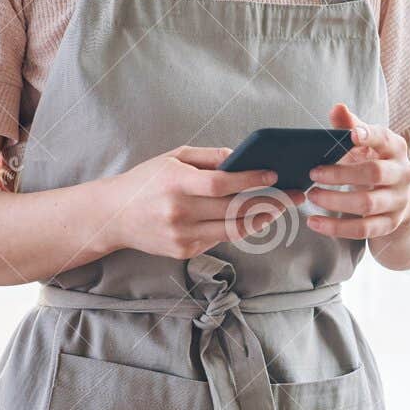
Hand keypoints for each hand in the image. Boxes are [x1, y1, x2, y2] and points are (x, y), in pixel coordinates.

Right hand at [103, 145, 304, 258]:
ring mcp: (182, 235)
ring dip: (263, 219)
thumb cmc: (146, 180)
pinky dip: (239, 228)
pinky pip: (220, 239)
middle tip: (296, 194)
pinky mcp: (184, 251)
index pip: (222, 184)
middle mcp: (179, 212)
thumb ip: (208, 157)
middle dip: (270, 201)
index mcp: (176, 183)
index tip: (275, 175)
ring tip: (282, 208)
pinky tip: (256, 218)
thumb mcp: (173, 157)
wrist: (114, 216)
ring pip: (234, 230)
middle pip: (234, 210)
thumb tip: (241, 158)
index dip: (251, 180)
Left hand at [304, 103, 409, 240]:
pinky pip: (363, 230)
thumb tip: (337, 108)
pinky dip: (336, 228)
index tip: (351, 135)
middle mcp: (402, 173)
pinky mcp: (390, 224)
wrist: (399, 195)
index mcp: (395, 148)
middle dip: (341, 174)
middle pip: (374, 173)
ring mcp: (398, 200)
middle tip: (313, 173)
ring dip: (336, 201)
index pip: (384, 139)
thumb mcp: (365, 142)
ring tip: (312, 196)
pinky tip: (314, 223)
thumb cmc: (374, 161)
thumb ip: (350, 124)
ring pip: (367, 204)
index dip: (369, 136)